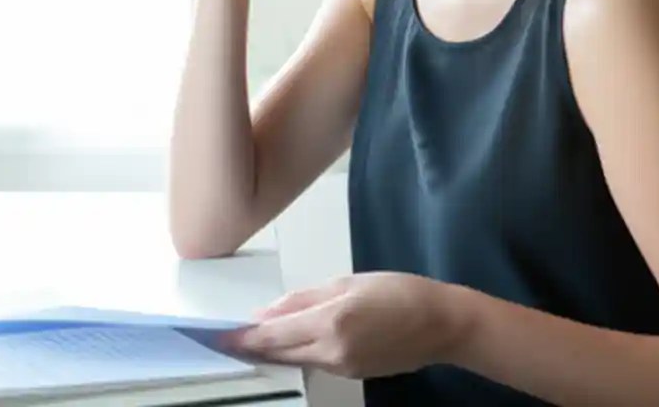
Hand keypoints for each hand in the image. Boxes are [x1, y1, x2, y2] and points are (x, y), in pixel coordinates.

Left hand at [224, 272, 463, 379]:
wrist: (441, 323)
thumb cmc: (398, 292)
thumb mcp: (346, 283)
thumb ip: (302, 299)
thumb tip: (266, 314)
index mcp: (330, 323)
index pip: (272, 336)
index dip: (242, 338)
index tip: (218, 336)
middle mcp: (332, 351)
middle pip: (279, 353)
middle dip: (252, 346)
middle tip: (226, 338)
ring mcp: (342, 368)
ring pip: (296, 359)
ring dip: (274, 349)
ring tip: (254, 336)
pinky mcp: (352, 375)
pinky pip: (315, 362)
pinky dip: (299, 351)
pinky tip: (292, 340)